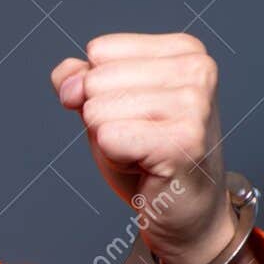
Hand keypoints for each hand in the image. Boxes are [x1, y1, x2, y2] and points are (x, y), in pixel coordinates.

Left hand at [51, 32, 230, 263]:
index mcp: (184, 51)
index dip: (100, 92)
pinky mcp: (183, 140)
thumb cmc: (148, 159)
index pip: (99, 51)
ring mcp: (194, 104)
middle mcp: (196, 69)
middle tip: (138, 142)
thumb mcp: (108, 108)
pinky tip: (145, 168)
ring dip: (110, 142)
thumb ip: (81, 81)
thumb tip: (67, 77)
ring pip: (98, 110)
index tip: (135, 118)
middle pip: (95, 80)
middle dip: (102, 120)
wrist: (184, 212)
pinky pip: (108, 138)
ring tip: (142, 154)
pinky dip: (115, 160)